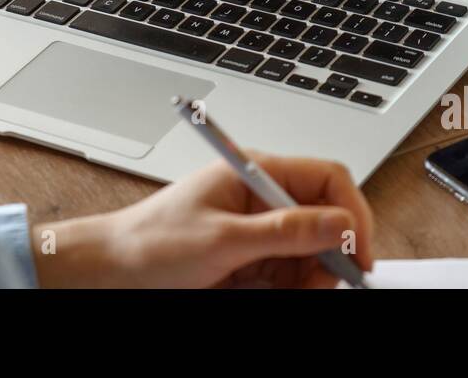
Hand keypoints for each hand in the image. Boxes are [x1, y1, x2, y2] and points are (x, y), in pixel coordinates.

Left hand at [31, 153, 373, 287]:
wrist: (110, 273)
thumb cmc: (150, 243)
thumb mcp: (222, 240)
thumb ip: (284, 231)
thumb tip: (337, 223)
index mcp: (256, 174)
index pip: (328, 179)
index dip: (351, 213)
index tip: (357, 253)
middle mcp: (263, 199)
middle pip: (326, 222)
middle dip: (329, 255)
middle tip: (316, 285)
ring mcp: (258, 232)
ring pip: (312, 256)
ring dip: (308, 279)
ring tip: (277, 292)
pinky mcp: (251, 262)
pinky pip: (290, 277)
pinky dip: (290, 290)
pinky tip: (264, 294)